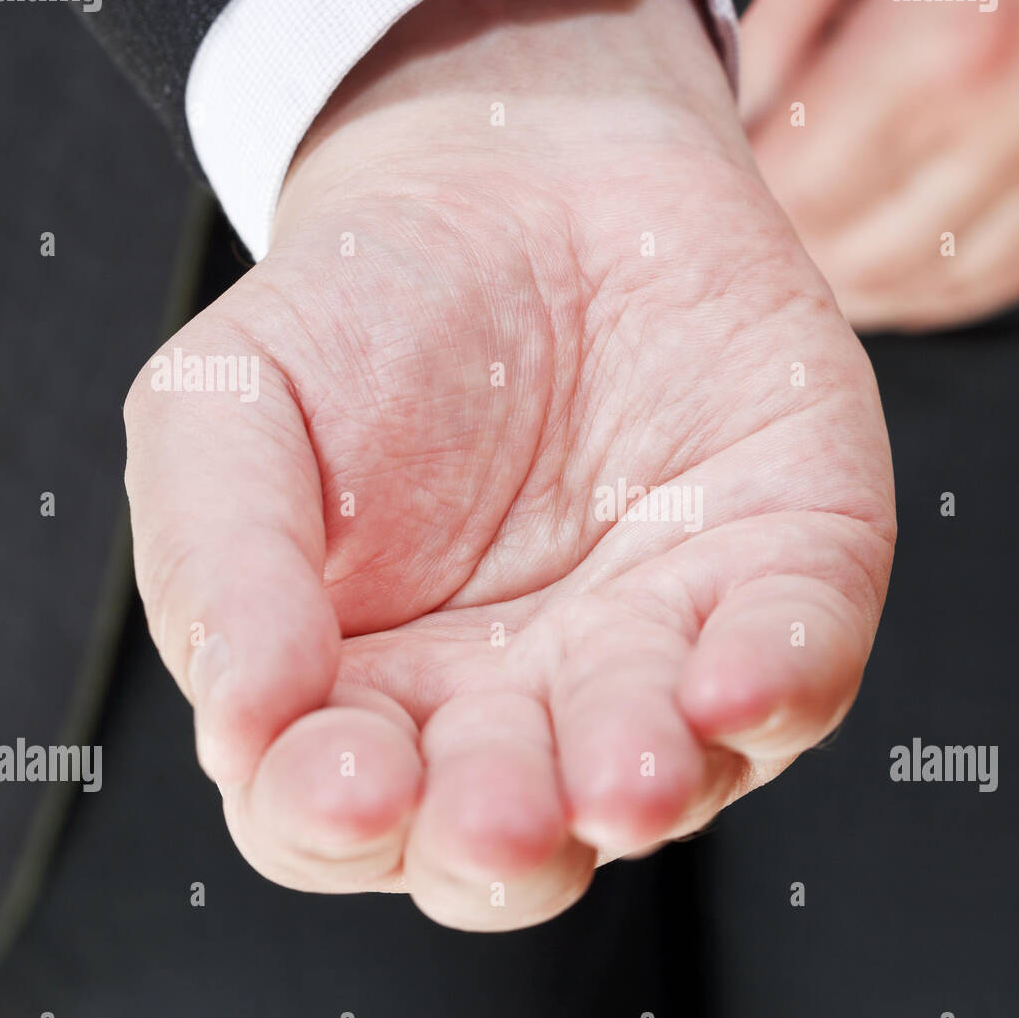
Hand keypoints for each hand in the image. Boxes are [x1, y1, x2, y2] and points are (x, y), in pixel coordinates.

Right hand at [123, 0, 894, 930]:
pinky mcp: (781, 573)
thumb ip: (219, 563)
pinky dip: (781, 679)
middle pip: (519, 842)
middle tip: (501, 816)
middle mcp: (530, 706)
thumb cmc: (366, 311)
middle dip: (507, 842)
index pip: (346, 816)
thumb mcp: (228, 409)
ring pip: (669, 773)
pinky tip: (737, 680)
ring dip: (646, 784)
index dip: (337, 817)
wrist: (523, 174)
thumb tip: (248, 720)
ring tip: (627, 774)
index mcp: (381, 695)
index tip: (346, 778)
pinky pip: (799, 659)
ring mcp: (664, 653)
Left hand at [743, 0, 1018, 329]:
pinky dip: (935, 288)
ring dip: (856, 281)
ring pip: (932, 283)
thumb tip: (733, 96)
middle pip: (858, 250)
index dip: (742, 191)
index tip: (716, 174)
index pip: (801, 184)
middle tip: (752, 215)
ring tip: (810, 245)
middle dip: (790, 243)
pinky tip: (890, 267)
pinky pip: (1007, 277)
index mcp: (956, 36)